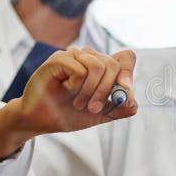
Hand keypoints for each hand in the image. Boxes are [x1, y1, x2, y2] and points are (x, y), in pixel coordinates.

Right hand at [0, 47, 137, 161]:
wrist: (41, 120)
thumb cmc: (69, 113)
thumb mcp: (100, 115)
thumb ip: (118, 110)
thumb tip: (134, 105)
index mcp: (104, 67)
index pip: (126, 57)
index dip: (129, 72)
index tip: (125, 91)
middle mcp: (91, 57)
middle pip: (114, 64)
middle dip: (107, 91)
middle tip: (94, 108)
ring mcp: (75, 55)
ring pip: (99, 66)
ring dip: (91, 91)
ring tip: (80, 104)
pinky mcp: (59, 58)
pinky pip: (80, 69)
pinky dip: (76, 86)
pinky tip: (65, 89)